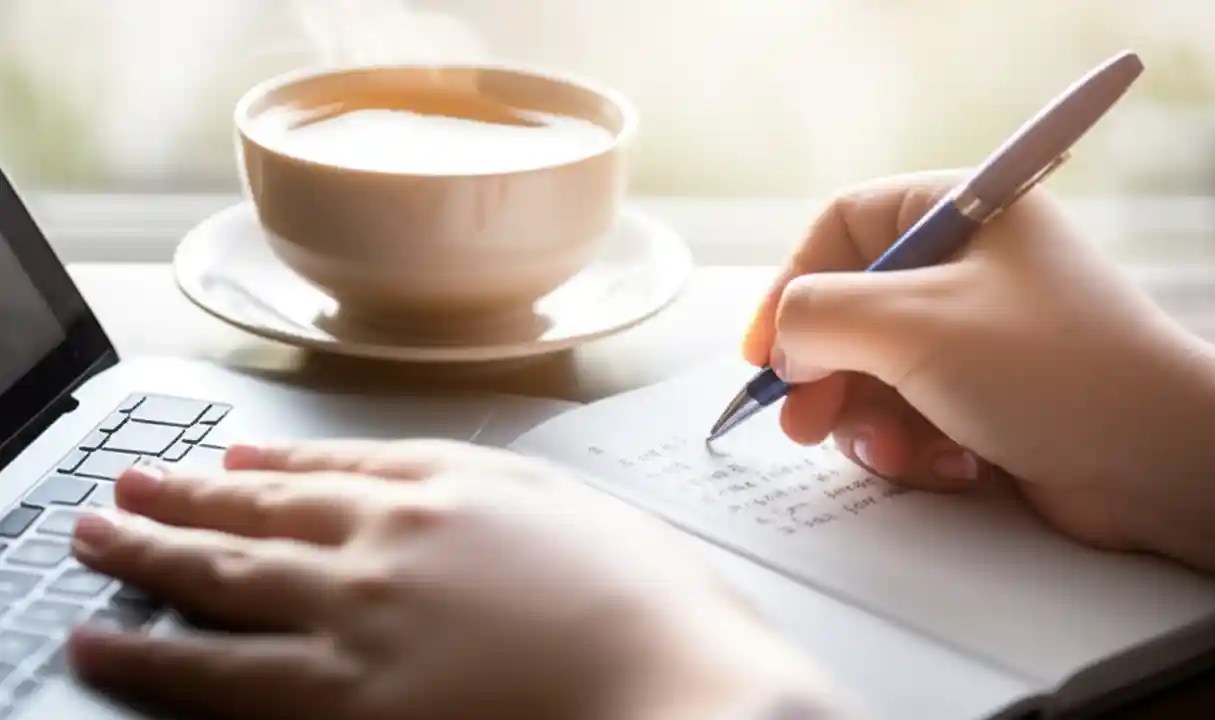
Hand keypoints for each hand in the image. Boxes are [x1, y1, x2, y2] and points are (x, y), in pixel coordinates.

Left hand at [68, 441, 844, 719]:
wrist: (676, 683)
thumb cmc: (650, 606)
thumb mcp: (578, 510)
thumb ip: (495, 491)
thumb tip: (434, 485)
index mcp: (455, 483)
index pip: (340, 463)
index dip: (277, 462)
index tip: (234, 459)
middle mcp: (391, 534)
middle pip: (262, 508)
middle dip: (187, 495)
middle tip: (131, 486)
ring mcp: (358, 612)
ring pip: (224, 577)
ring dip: (150, 555)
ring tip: (101, 539)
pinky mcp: (343, 700)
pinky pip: (223, 676)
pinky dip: (157, 658)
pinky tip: (113, 648)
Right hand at [743, 171, 1214, 583]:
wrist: (1160, 461)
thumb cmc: (1047, 369)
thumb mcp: (913, 323)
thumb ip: (819, 315)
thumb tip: (784, 343)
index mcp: (962, 212)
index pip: (841, 227)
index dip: (789, 284)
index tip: (763, 352)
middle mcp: (968, 267)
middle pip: (850, 309)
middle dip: (824, 372)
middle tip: (804, 422)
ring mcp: (978, 335)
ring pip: (873, 371)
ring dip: (867, 420)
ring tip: (890, 452)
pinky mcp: (987, 398)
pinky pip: (912, 413)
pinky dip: (911, 445)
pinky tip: (942, 466)